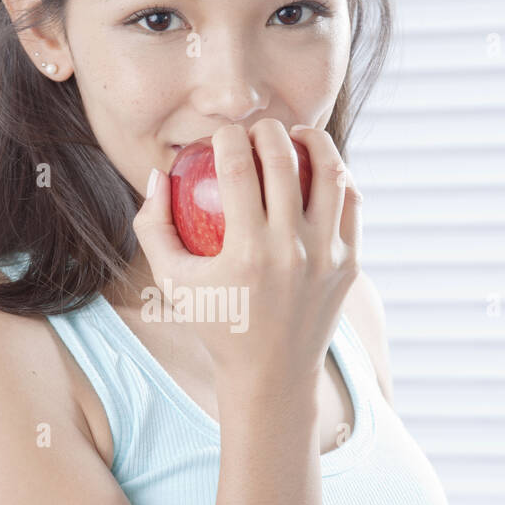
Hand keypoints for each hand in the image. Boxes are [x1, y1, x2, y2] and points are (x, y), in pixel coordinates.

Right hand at [131, 119, 361, 388]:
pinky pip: (351, 202)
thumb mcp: (171, 281)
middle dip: (267, 130)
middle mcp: (291, 251)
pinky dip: (337, 176)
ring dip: (313, 142)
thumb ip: (153, 226)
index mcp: (247, 253)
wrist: (272, 374)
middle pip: (283, 161)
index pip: (238, 169)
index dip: (228, 137)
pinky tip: (321, 168)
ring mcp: (327, 256)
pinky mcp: (350, 263)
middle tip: (256, 130)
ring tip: (296, 137)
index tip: (221, 135)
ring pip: (329, 173)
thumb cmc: (216, 323)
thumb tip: (157, 175)